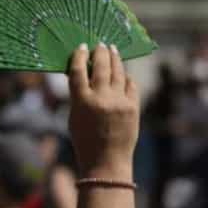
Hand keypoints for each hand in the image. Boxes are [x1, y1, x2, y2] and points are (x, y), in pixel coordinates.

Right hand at [67, 43, 139, 178]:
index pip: (78, 71)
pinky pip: (130, 85)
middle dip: (100, 52)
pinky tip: (123, 74)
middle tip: (100, 45)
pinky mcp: (133, 106)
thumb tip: (85, 74)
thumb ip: (78, 96)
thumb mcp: (74, 118)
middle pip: (100, 66)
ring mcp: (119, 101)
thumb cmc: (85, 141)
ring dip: (114, 59)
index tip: (81, 48)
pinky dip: (126, 78)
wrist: (106, 162)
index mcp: (81, 101)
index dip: (79, 56)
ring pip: (117, 71)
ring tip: (112, 51)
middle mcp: (100, 98)